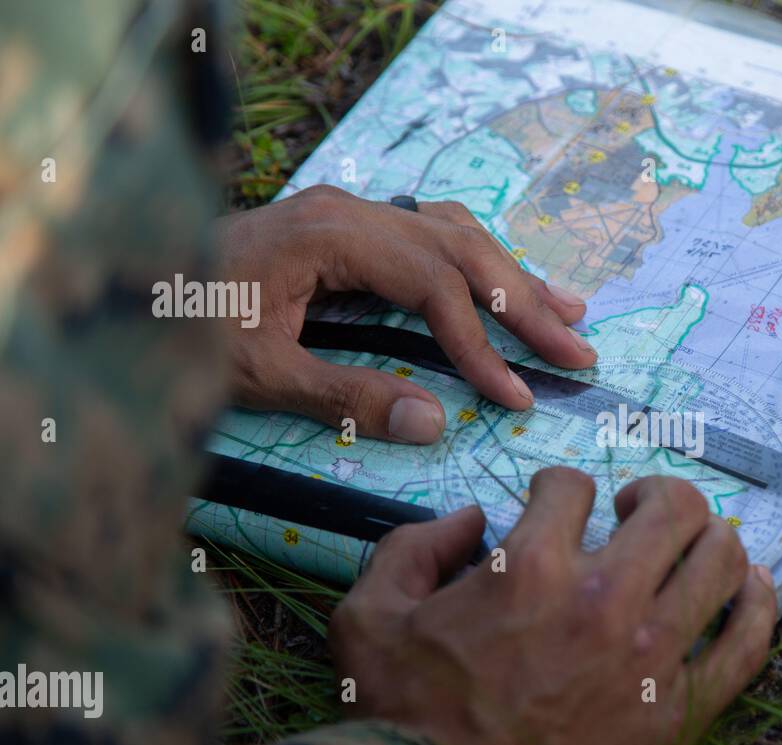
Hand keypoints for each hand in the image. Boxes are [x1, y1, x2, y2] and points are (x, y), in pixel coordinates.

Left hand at [214, 185, 595, 442]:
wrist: (128, 282)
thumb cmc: (180, 326)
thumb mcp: (257, 373)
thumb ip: (346, 396)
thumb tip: (435, 423)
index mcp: (330, 233)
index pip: (434, 285)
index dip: (483, 344)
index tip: (518, 397)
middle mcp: (350, 210)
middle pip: (462, 249)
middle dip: (526, 303)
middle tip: (579, 351)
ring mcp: (350, 212)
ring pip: (455, 235)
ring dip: (514, 276)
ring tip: (569, 311)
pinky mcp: (346, 227)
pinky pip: (431, 235)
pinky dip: (477, 264)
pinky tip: (507, 281)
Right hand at [328, 468, 777, 744]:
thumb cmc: (406, 722)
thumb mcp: (369, 620)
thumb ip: (412, 547)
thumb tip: (470, 520)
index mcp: (531, 569)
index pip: (572, 487)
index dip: (560, 489)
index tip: (555, 509)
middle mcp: (604, 600)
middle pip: (672, 507)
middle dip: (653, 495)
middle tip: (633, 511)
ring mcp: (653, 655)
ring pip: (721, 559)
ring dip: (708, 537)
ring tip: (687, 546)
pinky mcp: (682, 709)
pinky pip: (748, 642)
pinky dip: (759, 602)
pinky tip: (749, 586)